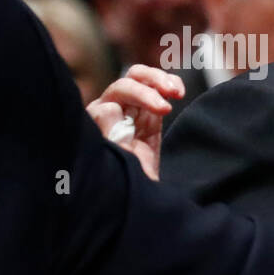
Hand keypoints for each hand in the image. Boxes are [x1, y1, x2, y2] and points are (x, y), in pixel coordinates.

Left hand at [87, 65, 184, 180]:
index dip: (123, 114)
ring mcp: (130, 108)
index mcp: (95, 124)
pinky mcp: (149, 111)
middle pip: (123, 86)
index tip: (140, 131)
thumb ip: (113, 140)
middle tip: (166, 105)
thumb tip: (110, 108)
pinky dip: (168, 82)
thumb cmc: (125, 183)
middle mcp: (108, 111)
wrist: (137, 196)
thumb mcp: (120, 167)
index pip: (105, 108)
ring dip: (157, 80)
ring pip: (139, 78)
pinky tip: (178, 90)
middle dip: (144, 91)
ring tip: (176, 92)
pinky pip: (157, 87)